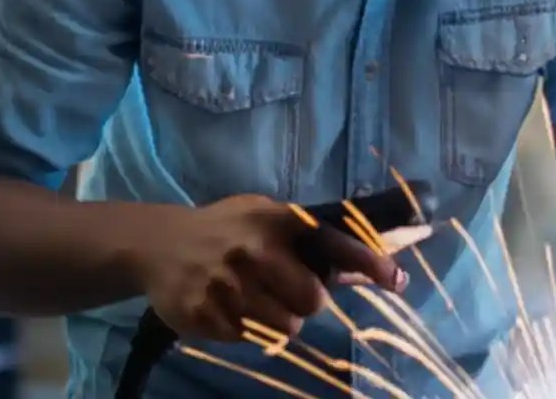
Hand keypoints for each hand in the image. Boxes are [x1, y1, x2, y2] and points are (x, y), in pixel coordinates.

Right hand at [130, 194, 407, 341]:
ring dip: (279, 319)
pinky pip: (251, 339)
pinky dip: (247, 328)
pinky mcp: (206, 316)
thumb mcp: (266, 217)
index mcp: (276, 221)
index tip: (397, 280)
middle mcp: (254, 251)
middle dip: (307, 300)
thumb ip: (310, 239)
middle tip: (287, 289)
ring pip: (286, 327)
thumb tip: (364, 267)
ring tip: (255, 297)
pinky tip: (228, 305)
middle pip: (313, 301)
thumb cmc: (227, 228)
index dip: (370, 263)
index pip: (335, 244)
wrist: (157, 244)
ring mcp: (228, 286)